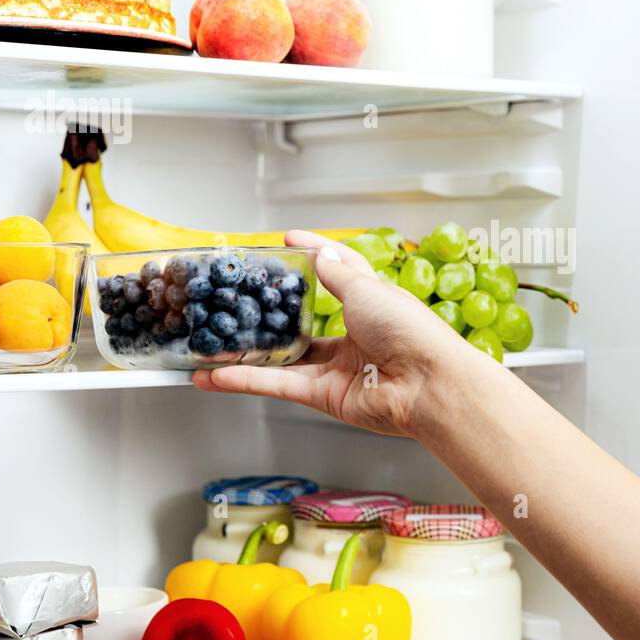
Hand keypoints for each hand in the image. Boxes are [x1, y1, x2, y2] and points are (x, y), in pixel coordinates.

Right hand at [192, 230, 486, 436]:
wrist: (428, 385)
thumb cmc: (411, 332)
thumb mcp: (368, 289)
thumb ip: (340, 274)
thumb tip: (322, 253)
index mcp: (373, 305)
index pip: (339, 274)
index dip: (315, 258)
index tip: (287, 243)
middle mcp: (356, 337)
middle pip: (305, 323)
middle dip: (271, 316)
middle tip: (237, 303)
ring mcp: (340, 369)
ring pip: (284, 360)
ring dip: (246, 356)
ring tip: (210, 348)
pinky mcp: (327, 396)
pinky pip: (280, 385)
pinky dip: (246, 380)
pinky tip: (216, 376)